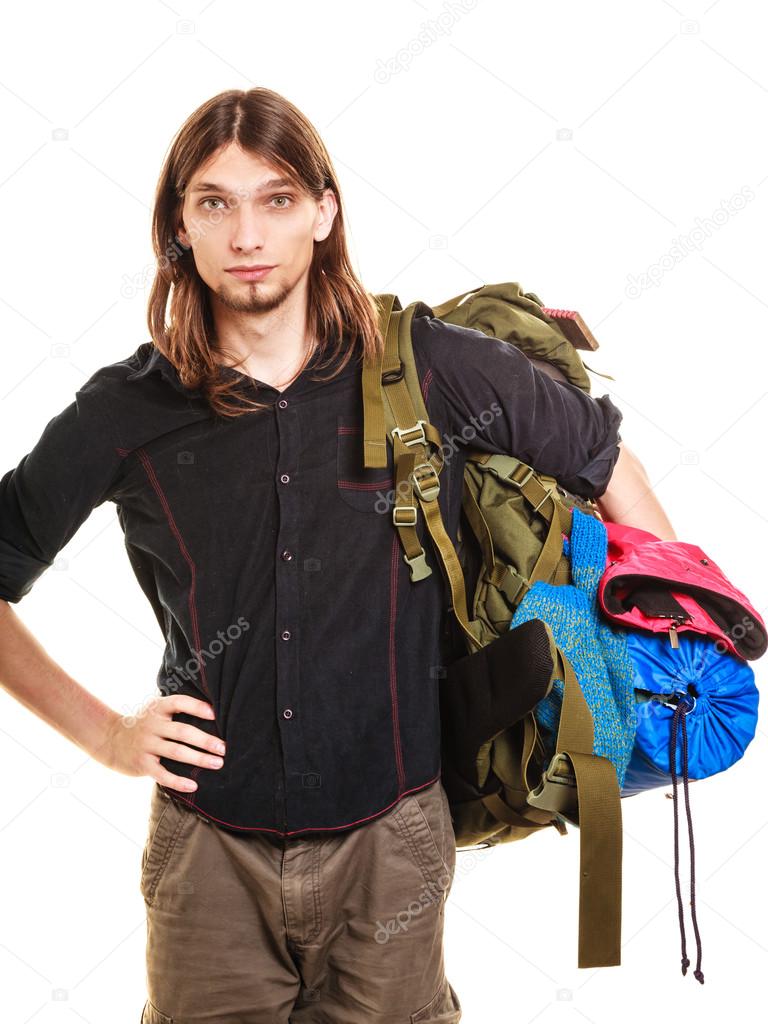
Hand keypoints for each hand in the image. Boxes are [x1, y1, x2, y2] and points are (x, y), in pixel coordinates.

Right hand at [98, 695, 224, 793]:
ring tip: (218, 763)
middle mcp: (151, 725)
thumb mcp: (154, 709)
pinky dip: (178, 781)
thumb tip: (212, 711)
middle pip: (183, 732)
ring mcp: (146, 744)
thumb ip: (175, 709)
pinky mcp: (142, 764)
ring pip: (176, 752)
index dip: (197, 707)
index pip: (179, 702)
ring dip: (199, 759)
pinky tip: (193, 785)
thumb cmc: (143, 724)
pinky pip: (162, 774)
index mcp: (157, 708)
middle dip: (205, 740)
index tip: (215, 715)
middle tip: (224, 748)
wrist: (109, 738)